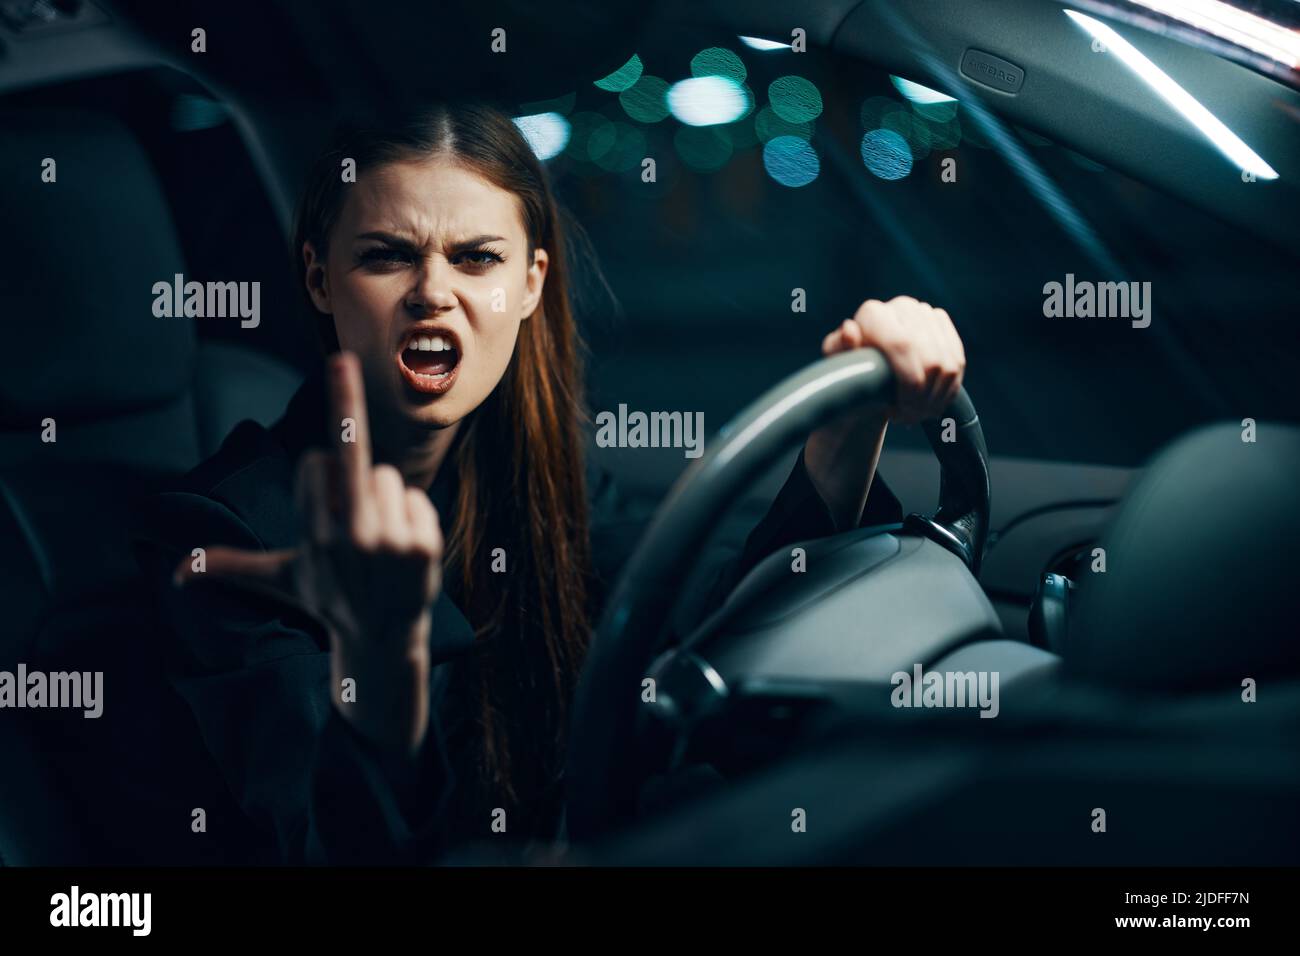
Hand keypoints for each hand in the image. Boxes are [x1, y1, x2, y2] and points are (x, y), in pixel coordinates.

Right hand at [175, 352, 443, 755]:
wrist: (380, 640)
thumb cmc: (329, 599)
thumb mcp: (280, 581)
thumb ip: (232, 567)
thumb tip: (175, 574)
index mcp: (314, 535)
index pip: (318, 465)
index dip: (321, 475)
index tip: (324, 502)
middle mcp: (350, 535)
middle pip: (351, 453)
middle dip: (343, 403)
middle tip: (340, 357)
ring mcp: (389, 541)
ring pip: (386, 476)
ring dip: (382, 499)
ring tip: (379, 540)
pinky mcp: (424, 547)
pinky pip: (417, 498)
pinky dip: (412, 515)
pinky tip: (404, 550)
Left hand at [820, 295, 965, 424]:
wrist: (868, 373)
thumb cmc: (849, 375)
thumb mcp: (838, 367)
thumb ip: (839, 349)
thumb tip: (850, 330)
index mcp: (873, 314)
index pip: (903, 346)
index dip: (909, 384)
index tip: (899, 412)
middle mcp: (902, 306)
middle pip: (930, 358)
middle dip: (924, 398)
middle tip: (909, 418)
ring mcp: (925, 313)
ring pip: (948, 363)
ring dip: (937, 398)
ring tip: (918, 414)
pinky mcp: (943, 325)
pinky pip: (957, 362)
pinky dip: (949, 390)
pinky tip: (933, 405)